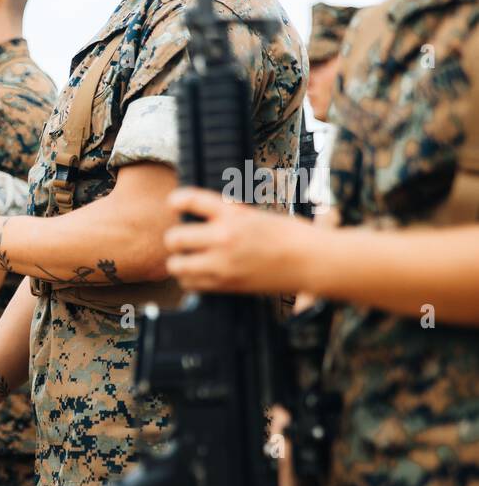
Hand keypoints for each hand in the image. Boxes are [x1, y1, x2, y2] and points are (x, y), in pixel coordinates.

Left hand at [165, 188, 318, 294]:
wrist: (312, 262)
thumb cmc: (291, 235)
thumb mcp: (258, 214)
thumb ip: (230, 212)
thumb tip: (208, 208)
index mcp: (233, 215)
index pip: (192, 200)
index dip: (177, 200)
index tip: (174, 203)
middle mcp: (224, 238)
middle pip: (174, 238)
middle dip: (175, 238)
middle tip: (183, 239)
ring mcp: (223, 264)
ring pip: (176, 265)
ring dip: (179, 261)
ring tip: (189, 259)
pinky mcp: (226, 285)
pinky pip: (190, 284)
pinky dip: (189, 279)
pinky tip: (199, 273)